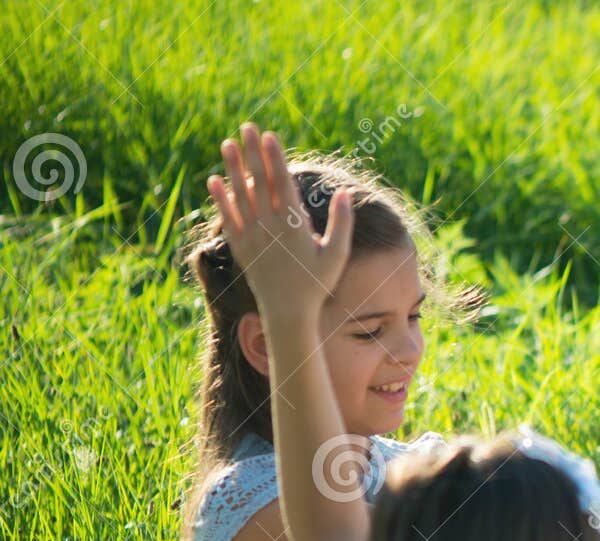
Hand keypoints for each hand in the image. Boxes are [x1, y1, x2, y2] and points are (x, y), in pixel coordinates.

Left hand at [206, 123, 351, 321]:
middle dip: (252, 153)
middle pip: (258, 182)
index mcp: (293, 226)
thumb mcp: (337, 254)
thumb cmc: (317, 283)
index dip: (274, 157)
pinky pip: (227, 218)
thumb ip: (341, 223)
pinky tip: (213, 180)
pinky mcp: (240, 247)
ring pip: (239, 195)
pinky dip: (219, 199)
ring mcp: (252, 236)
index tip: (269, 135)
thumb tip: (344, 192)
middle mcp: (269, 227)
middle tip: (246, 127)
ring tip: (227, 144)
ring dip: (233, 168)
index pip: (281, 183)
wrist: (288, 312)